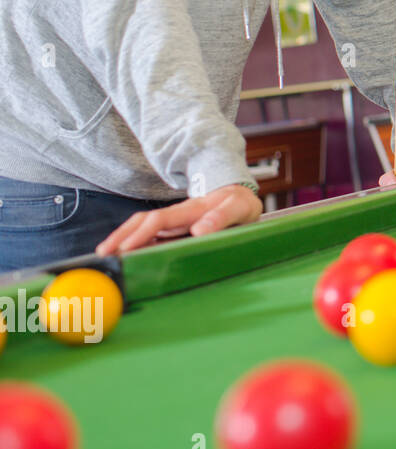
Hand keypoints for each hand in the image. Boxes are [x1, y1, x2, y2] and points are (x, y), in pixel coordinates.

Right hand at [95, 183, 262, 255]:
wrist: (238, 194)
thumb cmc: (238, 203)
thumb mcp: (237, 209)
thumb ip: (221, 218)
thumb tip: (200, 231)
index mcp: (192, 209)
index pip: (160, 220)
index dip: (141, 234)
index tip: (126, 248)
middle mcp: (178, 214)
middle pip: (143, 222)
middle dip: (121, 236)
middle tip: (103, 253)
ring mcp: (174, 220)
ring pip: (142, 226)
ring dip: (123, 238)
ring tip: (105, 254)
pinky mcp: (174, 227)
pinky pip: (150, 233)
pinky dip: (134, 242)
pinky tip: (124, 253)